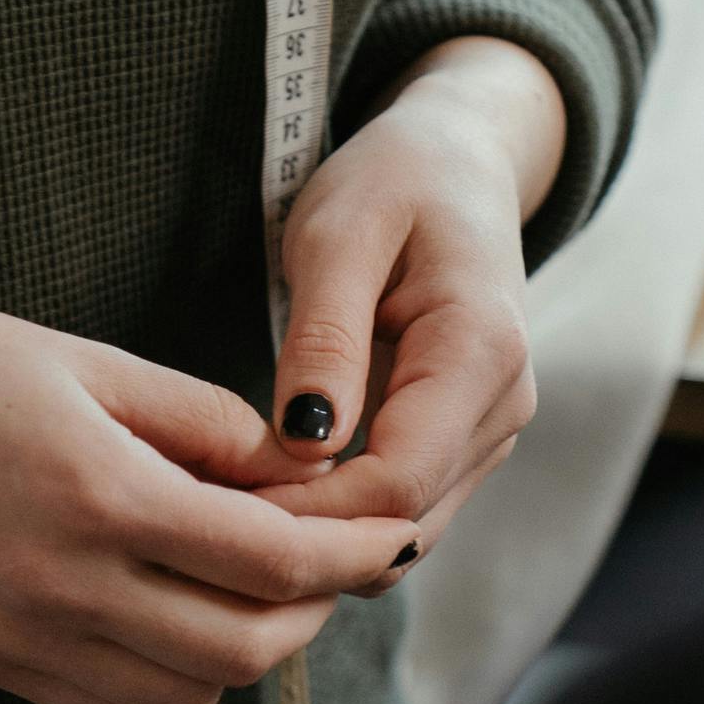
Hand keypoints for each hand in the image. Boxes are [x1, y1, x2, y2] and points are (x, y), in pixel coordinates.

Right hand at [0, 296, 422, 703]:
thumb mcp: (84, 361)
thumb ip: (202, 422)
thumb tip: (296, 466)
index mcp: (99, 493)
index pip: (273, 562)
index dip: (354, 553)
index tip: (393, 532)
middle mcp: (66, 585)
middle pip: (246, 648)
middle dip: (310, 612)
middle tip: (326, 558)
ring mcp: (25, 638)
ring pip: (189, 695)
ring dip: (243, 648)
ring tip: (247, 582)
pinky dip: (173, 676)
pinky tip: (171, 611)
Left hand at [258, 38, 565, 561]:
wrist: (457, 165)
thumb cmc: (392, 182)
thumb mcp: (338, 236)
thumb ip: (325, 341)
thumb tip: (306, 448)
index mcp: (482, 352)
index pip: (397, 481)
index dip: (308, 512)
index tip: (215, 502)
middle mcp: (503, 408)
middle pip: (405, 524)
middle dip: (309, 538)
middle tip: (200, 519)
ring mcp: (490, 434)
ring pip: (405, 534)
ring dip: (322, 537)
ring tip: (226, 508)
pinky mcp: (465, 445)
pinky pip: (402, 510)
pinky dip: (339, 517)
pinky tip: (270, 492)